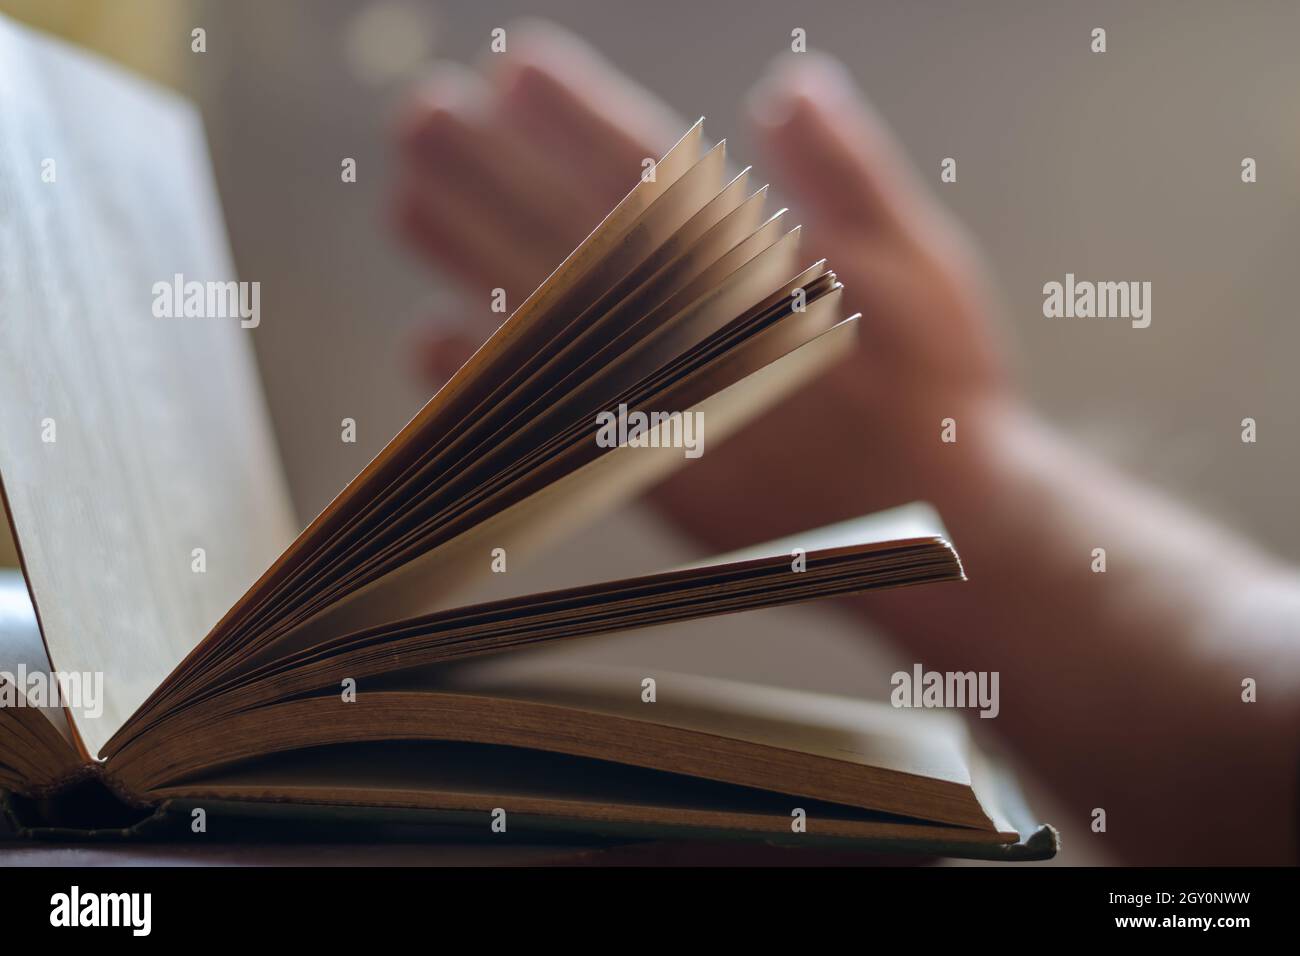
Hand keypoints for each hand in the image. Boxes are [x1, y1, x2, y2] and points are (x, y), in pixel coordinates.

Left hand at [392, 22, 1017, 548]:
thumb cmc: (934, 383)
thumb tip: (787, 92)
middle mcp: (690, 335)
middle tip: (423, 117)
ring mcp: (659, 405)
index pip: (649, 179)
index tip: (517, 69)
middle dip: (490, 174)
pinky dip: (487, 383)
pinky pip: (544, 421)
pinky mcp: (645, 468)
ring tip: (407, 200)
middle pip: (571, 243)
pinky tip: (434, 336)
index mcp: (754, 272)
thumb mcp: (921, 261)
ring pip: (545, 322)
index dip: (577, 118)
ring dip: (468, 260)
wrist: (936, 516)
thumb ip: (851, 174)